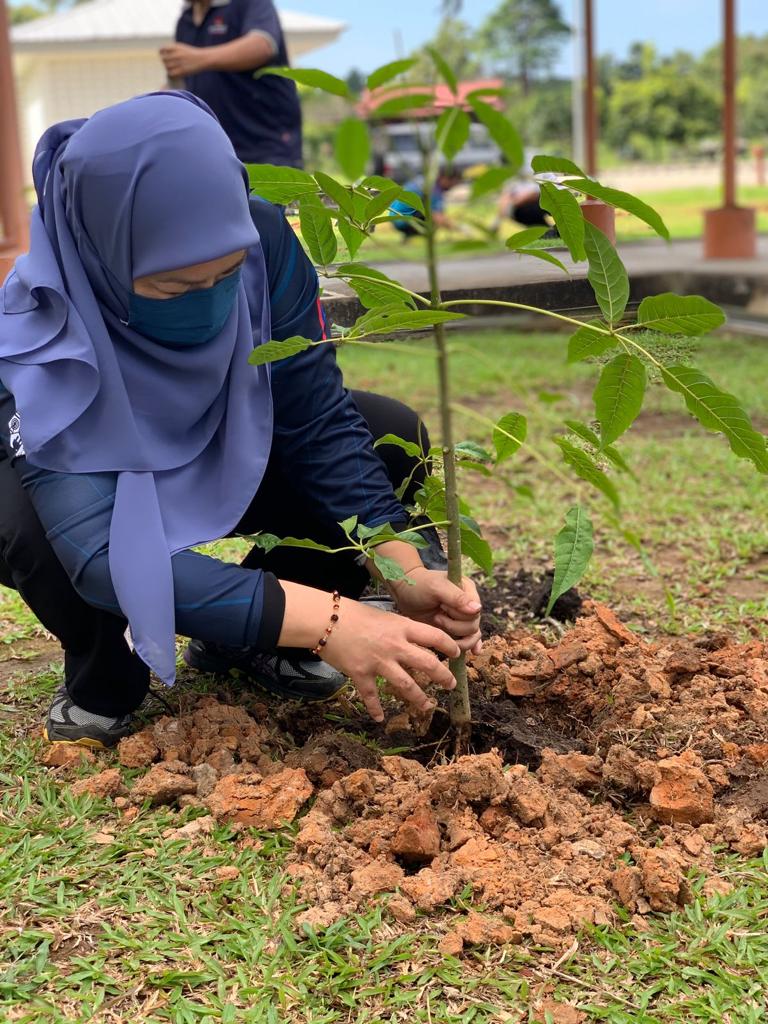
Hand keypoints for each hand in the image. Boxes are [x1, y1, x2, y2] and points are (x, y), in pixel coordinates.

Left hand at [159, 44, 209, 78]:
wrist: (202, 59)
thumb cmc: (191, 53)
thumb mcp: (181, 47)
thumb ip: (172, 49)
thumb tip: (163, 55)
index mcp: (175, 47)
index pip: (162, 50)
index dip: (162, 54)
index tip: (165, 56)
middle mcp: (176, 54)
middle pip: (164, 60)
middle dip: (166, 62)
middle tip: (170, 64)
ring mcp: (179, 62)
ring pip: (167, 67)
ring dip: (168, 69)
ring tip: (173, 69)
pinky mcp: (182, 71)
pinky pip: (171, 74)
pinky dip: (171, 74)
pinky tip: (175, 73)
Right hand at [320, 598, 459, 722]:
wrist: (325, 620)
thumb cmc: (353, 614)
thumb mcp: (384, 616)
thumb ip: (400, 629)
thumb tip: (417, 638)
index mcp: (402, 627)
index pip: (435, 637)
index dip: (449, 646)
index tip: (457, 653)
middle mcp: (394, 646)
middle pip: (427, 664)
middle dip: (443, 676)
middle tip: (450, 685)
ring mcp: (378, 662)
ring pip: (406, 685)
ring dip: (420, 698)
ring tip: (428, 706)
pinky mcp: (361, 674)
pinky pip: (372, 696)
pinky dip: (376, 709)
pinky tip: (380, 718)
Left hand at [389, 567, 482, 654]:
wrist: (404, 591)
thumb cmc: (419, 585)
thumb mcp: (436, 587)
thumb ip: (457, 597)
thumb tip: (478, 609)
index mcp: (468, 590)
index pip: (475, 611)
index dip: (459, 615)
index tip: (442, 607)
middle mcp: (468, 604)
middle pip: (473, 626)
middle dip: (454, 626)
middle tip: (436, 617)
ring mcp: (462, 617)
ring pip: (472, 635)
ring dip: (457, 637)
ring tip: (440, 627)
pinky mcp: (455, 628)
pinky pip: (469, 639)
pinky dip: (471, 645)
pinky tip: (473, 652)